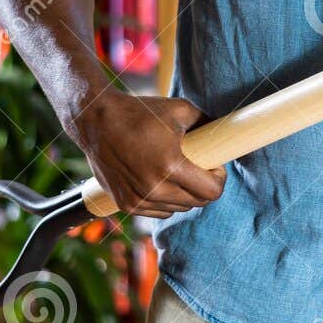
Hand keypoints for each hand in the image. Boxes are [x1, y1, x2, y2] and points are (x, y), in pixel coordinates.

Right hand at [71, 90, 225, 217]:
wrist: (96, 121)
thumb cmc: (140, 112)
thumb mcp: (181, 110)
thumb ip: (207, 123)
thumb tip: (226, 132)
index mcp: (170, 166)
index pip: (211, 191)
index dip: (219, 178)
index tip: (216, 167)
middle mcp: (154, 188)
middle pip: (197, 202)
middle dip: (205, 187)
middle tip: (201, 168)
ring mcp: (138, 199)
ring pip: (178, 209)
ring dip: (185, 195)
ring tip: (180, 173)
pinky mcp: (125, 204)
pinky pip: (158, 212)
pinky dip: (166, 202)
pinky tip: (163, 182)